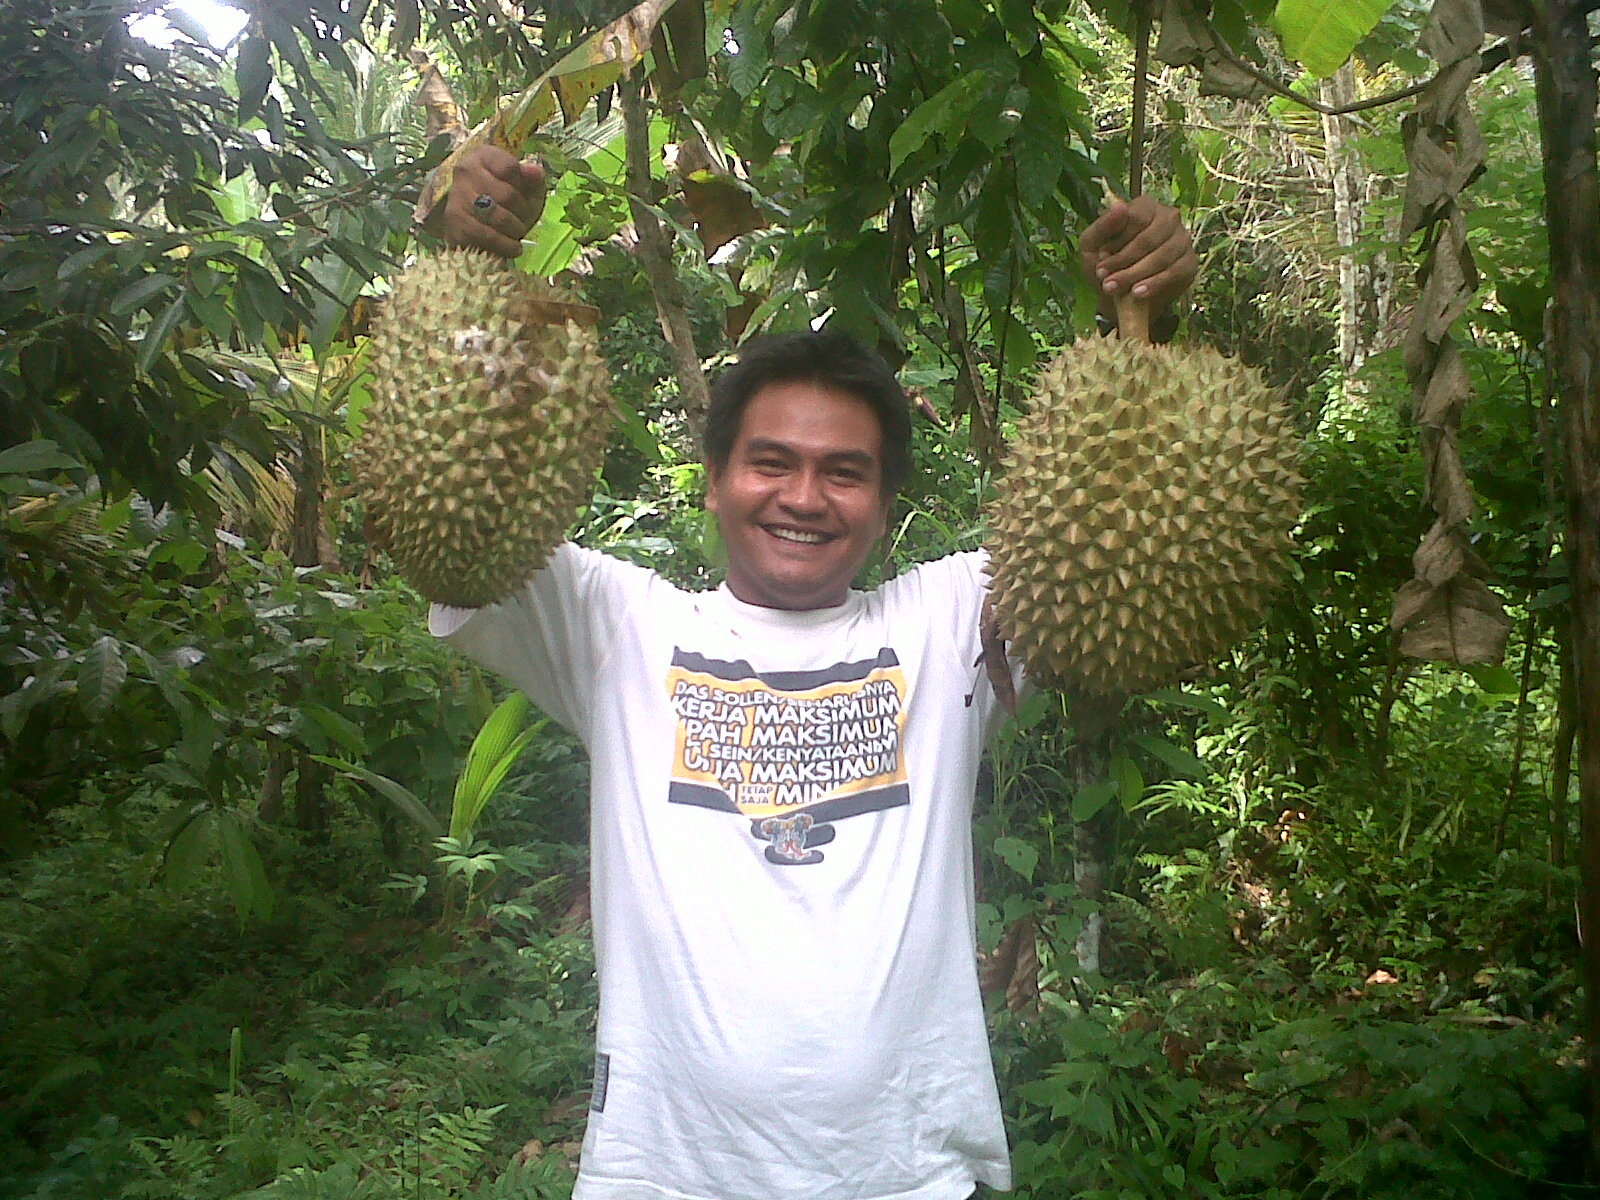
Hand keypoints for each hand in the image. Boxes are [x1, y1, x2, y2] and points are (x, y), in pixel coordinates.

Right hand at [425, 144, 546, 258]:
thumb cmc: (507, 205)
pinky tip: (513, 248)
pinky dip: (505, 245)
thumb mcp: (527, 190)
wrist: (478, 230)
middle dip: (522, 212)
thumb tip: (534, 171)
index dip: (524, 187)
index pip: (510, 167)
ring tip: (518, 233)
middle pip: (507, 194)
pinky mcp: (454, 221)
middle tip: (523, 221)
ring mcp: (457, 195)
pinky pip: (486, 235)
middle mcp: (466, 169)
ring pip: (498, 216)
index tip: (526, 197)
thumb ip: (534, 179)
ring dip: (515, 229)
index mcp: (484, 155)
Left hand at [1078, 194, 1196, 315]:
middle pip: (1148, 239)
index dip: (1117, 241)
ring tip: (1115, 288)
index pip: (1136, 218)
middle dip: (1124, 261)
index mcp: (1144, 207)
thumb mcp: (1092, 244)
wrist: (1119, 295)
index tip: (1100, 257)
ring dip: (1135, 274)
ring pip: (1161, 256)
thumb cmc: (1105, 263)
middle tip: (1105, 280)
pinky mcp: (1189, 262)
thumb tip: (1120, 206)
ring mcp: (1182, 239)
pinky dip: (1154, 283)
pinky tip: (1138, 293)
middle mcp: (1168, 218)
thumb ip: (1102, 226)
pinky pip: (1175, 271)